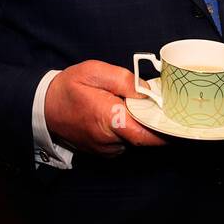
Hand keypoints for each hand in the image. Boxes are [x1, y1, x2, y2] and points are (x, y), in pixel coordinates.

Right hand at [44, 60, 166, 156]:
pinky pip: (125, 142)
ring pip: (134, 139)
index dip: (166, 131)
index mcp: (109, 119)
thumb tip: (147, 90)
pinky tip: (119, 115)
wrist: (44, 107)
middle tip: (156, 103)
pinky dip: (128, 130)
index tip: (179, 123)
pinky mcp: (104, 152)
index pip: (146, 134)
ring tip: (129, 106)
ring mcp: (106, 150)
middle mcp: (109, 141)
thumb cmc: (68, 88)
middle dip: (152, 120)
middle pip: (144, 136)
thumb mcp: (94, 71)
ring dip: (138, 125)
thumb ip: (124, 80)